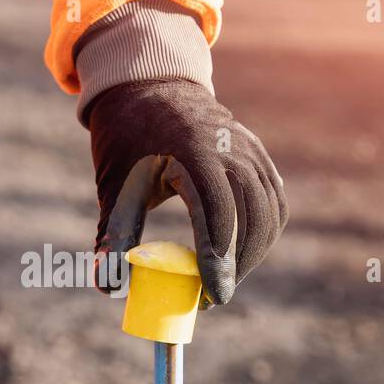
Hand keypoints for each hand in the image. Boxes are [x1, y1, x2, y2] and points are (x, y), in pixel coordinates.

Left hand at [86, 79, 287, 306]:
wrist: (148, 87)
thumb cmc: (126, 140)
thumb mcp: (114, 186)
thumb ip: (113, 236)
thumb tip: (110, 286)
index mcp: (192, 152)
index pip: (218, 214)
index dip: (218, 260)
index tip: (212, 297)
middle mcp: (229, 148)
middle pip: (252, 218)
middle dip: (238, 264)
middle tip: (213, 297)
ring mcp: (249, 149)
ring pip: (269, 212)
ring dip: (253, 252)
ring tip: (224, 277)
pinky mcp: (258, 154)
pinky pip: (273, 200)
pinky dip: (263, 232)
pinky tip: (242, 253)